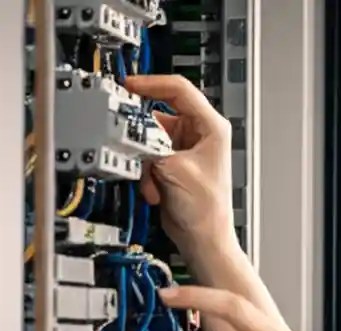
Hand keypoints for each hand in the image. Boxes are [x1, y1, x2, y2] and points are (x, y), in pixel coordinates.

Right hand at [123, 75, 233, 253]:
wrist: (202, 237)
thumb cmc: (206, 209)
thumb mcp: (174, 170)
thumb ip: (150, 145)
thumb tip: (130, 132)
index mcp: (212, 127)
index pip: (179, 89)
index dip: (151, 83)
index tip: (128, 86)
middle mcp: (199, 133)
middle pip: (158, 115)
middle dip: (144, 139)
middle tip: (134, 148)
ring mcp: (183, 146)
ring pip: (148, 138)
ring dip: (145, 162)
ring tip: (154, 181)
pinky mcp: (170, 160)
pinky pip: (145, 155)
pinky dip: (145, 173)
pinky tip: (155, 189)